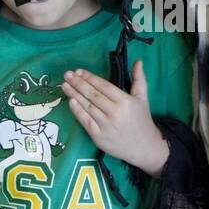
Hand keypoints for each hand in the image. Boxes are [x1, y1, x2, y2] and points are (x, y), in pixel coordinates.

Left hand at [61, 60, 168, 177]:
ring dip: (74, 94)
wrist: (144, 147)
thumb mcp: (143, 98)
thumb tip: (138, 61)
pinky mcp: (99, 137)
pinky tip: (71, 101)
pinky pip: (85, 121)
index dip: (90, 78)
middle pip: (92, 95)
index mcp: (125, 101)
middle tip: (66, 75)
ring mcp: (106, 126)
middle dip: (78, 83)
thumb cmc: (142, 120)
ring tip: (65, 85)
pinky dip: (77, 111)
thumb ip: (139, 79)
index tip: (79, 71)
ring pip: (87, 107)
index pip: (103, 86)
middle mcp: (115, 113)